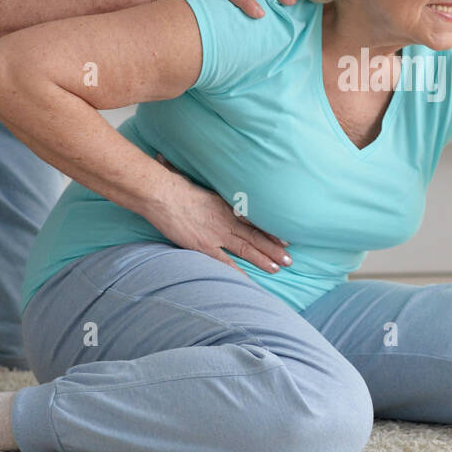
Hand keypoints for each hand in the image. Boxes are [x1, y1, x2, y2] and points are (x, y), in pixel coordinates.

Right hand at [146, 154, 290, 275]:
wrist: (162, 195)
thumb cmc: (175, 185)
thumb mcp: (201, 184)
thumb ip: (207, 188)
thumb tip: (194, 172)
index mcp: (227, 206)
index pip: (255, 221)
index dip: (271, 231)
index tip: (285, 239)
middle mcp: (227, 221)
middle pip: (256, 237)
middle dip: (274, 249)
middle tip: (289, 260)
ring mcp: (217, 235)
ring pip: (246, 250)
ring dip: (263, 260)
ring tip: (277, 269)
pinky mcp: (204, 246)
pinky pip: (225, 262)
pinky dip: (237, 272)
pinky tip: (248, 280)